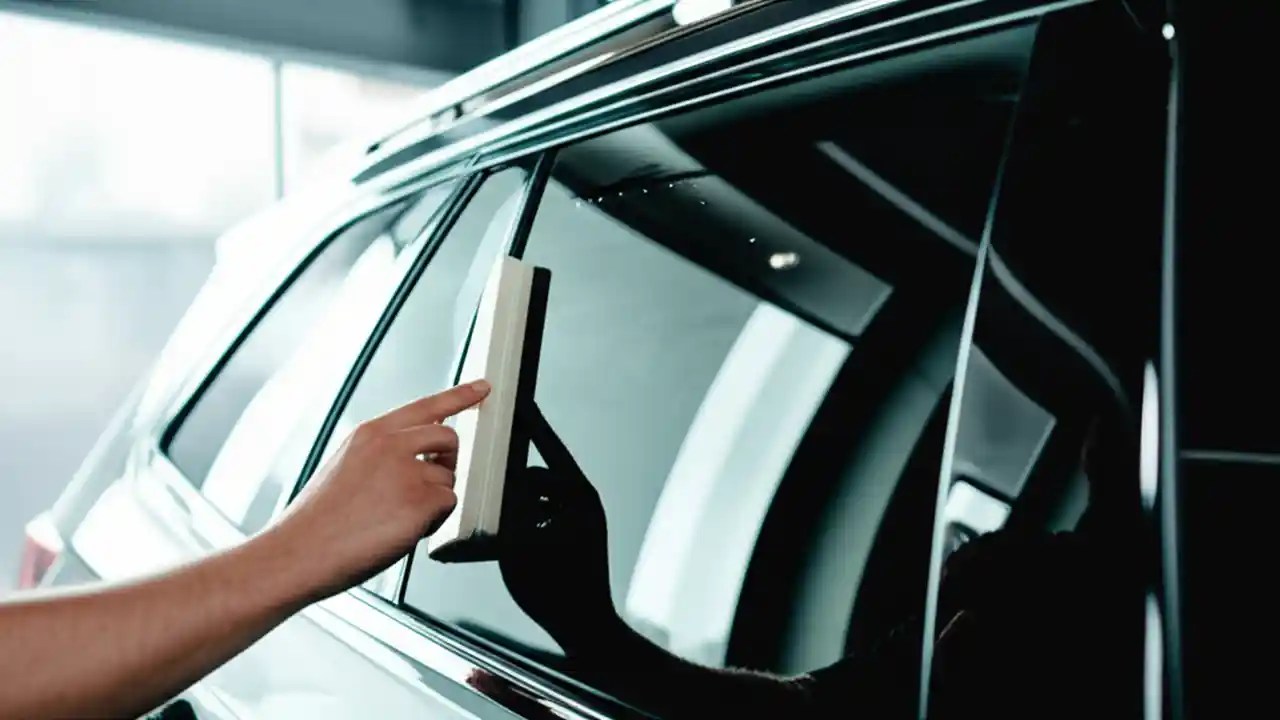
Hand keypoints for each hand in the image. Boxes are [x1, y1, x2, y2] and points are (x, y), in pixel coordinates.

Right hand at [272, 381, 489, 600]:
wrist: (298, 552)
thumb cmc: (318, 520)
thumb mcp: (346, 465)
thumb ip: (383, 454)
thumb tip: (419, 460)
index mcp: (371, 433)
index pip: (426, 406)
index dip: (459, 396)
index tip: (482, 387)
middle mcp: (391, 445)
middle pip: (449, 439)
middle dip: (447, 463)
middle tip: (427, 485)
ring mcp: (407, 471)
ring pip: (448, 480)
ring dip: (432, 501)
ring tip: (394, 518)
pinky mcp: (420, 501)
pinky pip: (447, 507)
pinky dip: (432, 522)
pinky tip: (400, 530)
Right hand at [499, 403, 625, 656]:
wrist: (585, 630)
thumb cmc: (558, 591)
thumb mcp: (519, 544)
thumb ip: (506, 507)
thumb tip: (498, 483)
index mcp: (578, 495)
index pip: (549, 446)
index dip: (530, 422)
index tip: (517, 400)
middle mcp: (582, 501)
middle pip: (536, 475)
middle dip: (510, 484)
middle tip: (484, 487)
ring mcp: (579, 519)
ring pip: (536, 499)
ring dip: (515, 507)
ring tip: (494, 526)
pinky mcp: (572, 536)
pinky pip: (540, 517)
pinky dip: (523, 524)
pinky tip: (504, 541)